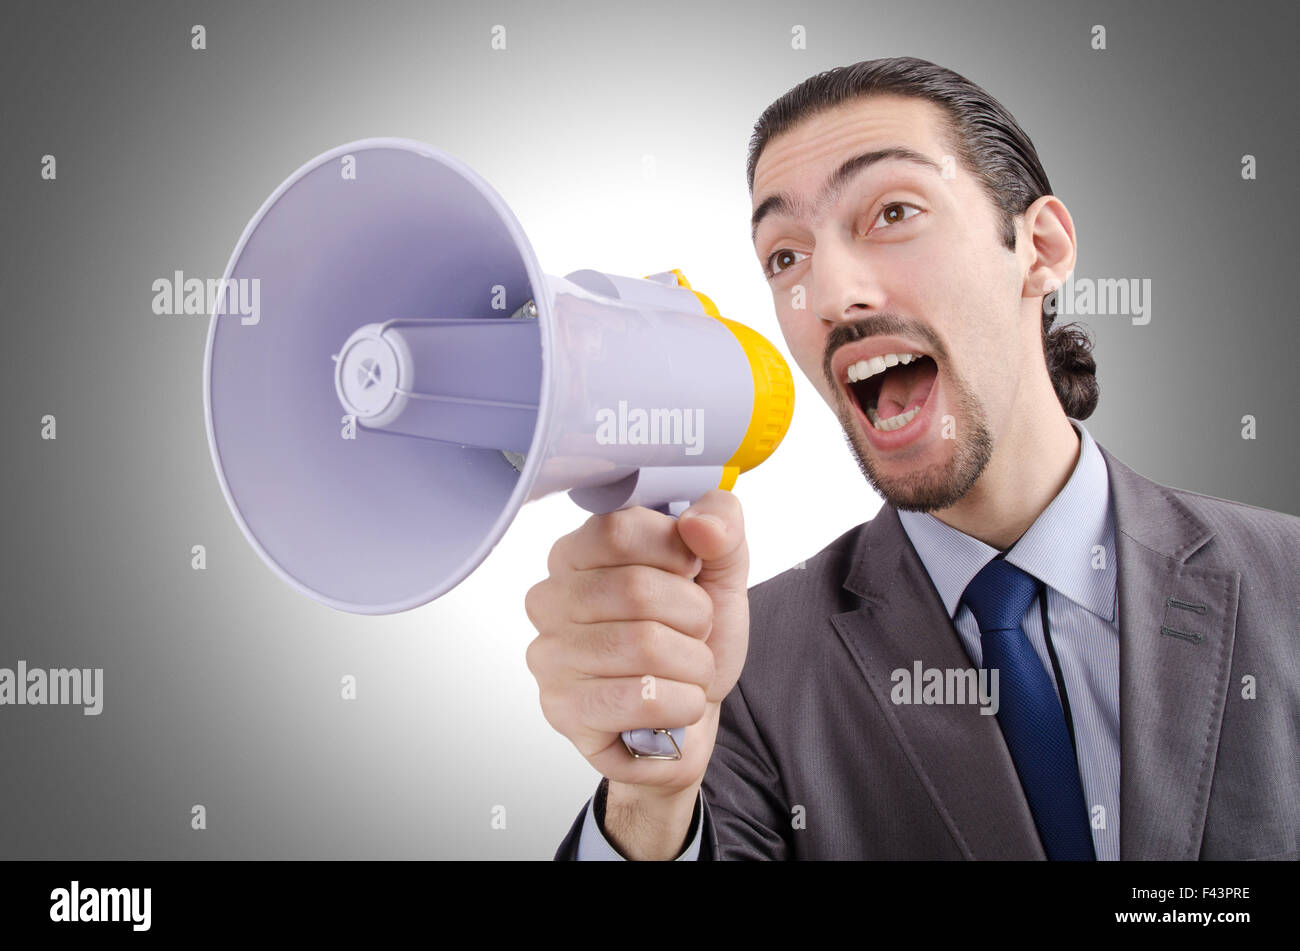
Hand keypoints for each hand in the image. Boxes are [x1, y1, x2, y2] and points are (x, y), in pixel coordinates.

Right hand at [525, 490, 749, 855]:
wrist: (691, 716)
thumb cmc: (690, 638)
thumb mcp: (721, 572)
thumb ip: (722, 526)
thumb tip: (700, 524)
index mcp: (577, 552)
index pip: (620, 529)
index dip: (676, 552)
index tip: (690, 573)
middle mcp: (550, 599)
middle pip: (636, 589)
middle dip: (693, 616)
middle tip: (692, 632)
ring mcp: (549, 656)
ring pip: (645, 646)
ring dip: (693, 664)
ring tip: (685, 670)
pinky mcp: (563, 710)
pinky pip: (643, 698)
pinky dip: (681, 703)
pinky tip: (673, 704)